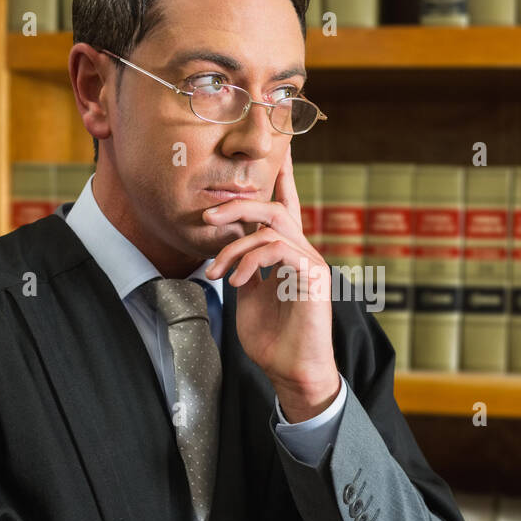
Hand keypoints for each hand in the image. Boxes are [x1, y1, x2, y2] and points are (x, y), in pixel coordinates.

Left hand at [203, 141, 339, 421]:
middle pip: (272, 208)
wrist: (294, 372)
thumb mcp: (249, 298)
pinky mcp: (312, 276)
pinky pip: (279, 250)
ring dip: (234, 245)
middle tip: (207, 215)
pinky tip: (237, 282)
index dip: (282, 177)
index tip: (279, 148)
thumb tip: (228, 249)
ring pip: (272, 226)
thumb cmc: (273, 339)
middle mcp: (301, 252)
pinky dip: (251, 261)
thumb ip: (243, 269)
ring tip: (215, 272)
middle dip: (237, 205)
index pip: (285, 207)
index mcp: (287, 254)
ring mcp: (310, 262)